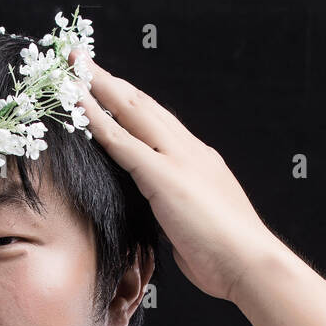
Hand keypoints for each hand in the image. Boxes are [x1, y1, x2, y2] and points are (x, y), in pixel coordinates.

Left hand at [68, 47, 282, 303]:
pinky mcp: (164, 176)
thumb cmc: (226, 256)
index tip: (111, 88)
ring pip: (133, 111)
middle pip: (144, 105)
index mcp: (199, 161)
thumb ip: (178, 214)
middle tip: (84, 62)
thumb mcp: (197, 226)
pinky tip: (79, 105)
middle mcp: (189, 151)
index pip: (159, 123)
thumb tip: (168, 223)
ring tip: (76, 68)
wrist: (249, 263)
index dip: (133, 102)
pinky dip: (99, 120)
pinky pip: (123, 141)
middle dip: (113, 82)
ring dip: (102, 86)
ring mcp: (178, 160)